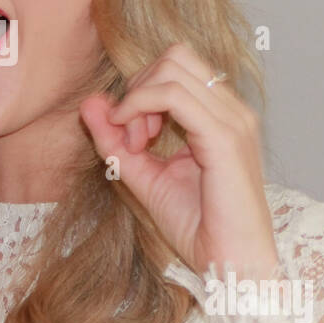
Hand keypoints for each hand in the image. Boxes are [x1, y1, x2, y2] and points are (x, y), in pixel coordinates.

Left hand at [79, 42, 279, 281]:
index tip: (131, 136)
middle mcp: (232, 110)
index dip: (142, 90)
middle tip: (132, 137)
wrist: (231, 265)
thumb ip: (116, 141)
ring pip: (172, 68)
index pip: (176, 67)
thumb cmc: (199, 227)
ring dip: (138, 99)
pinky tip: (136, 141)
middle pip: (174, 57)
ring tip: (136, 144)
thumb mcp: (144, 176)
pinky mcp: (224, 136)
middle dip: (139, 88)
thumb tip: (90, 102)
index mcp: (222, 116)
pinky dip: (142, 107)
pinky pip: (174, 95)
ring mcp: (233, 120)